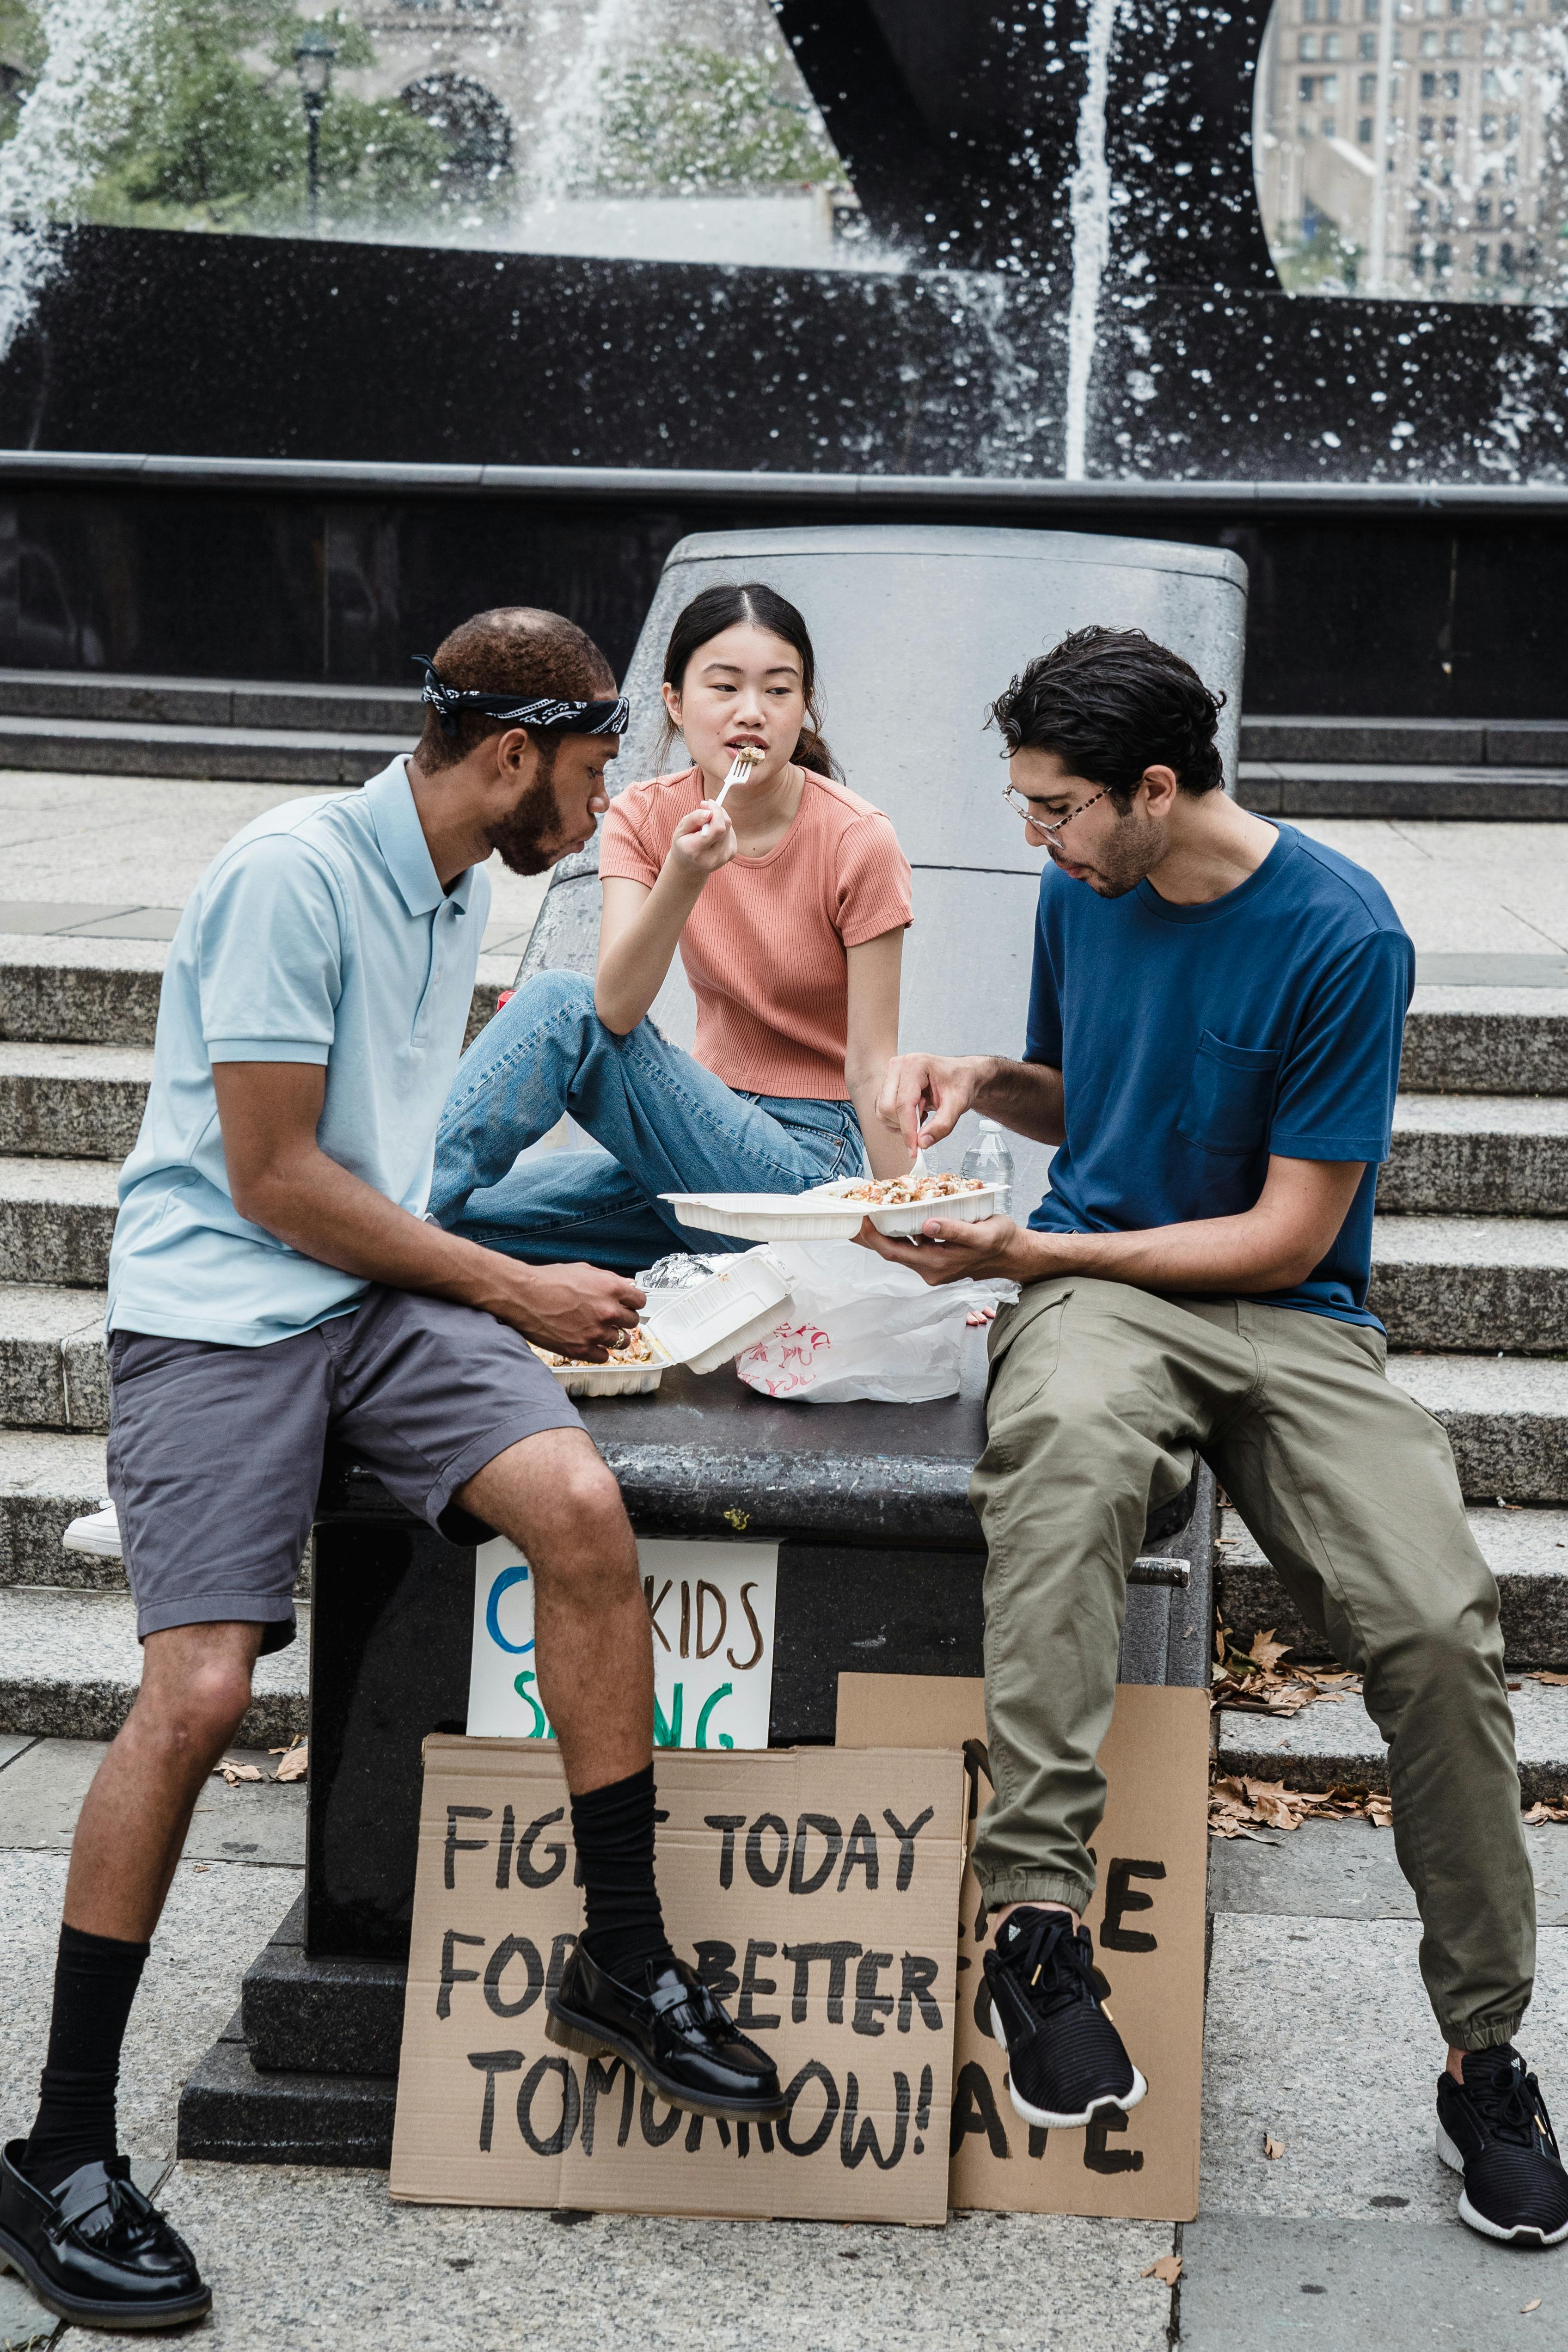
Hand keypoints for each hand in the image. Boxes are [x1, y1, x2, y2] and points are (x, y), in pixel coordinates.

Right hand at [488, 1262, 647, 1360]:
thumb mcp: (583, 1271)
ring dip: (614, 1337)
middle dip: (623, 1319)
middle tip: (610, 1318)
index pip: (640, 1301)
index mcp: (611, 1288)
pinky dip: (599, 1351)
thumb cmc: (548, 1281)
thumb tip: (626, 1285)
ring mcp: (596, 1332)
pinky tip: (589, 1342)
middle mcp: (607, 1311)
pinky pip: (604, 1356)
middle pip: (633, 1322)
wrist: (522, 1296)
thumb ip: (609, 1280)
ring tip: (599, 1331)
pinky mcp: (581, 1349)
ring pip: (622, 1341)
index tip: (627, 1305)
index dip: (632, 1303)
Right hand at [670, 802, 736, 875]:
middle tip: (706, 808)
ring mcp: (724, 857)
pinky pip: (731, 832)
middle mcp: (712, 857)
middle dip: (717, 812)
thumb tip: (710, 812)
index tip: (707, 803)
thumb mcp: (681, 829)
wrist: (690, 867)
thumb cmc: (683, 844)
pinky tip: (713, 834)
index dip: (716, 812)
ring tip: (706, 826)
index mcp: (696, 850)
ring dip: (718, 820)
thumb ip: (694, 819)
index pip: (717, 828)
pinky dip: (723, 828)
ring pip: (728, 827)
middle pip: (725, 825)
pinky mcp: (731, 854)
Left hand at [855, 1213, 1035, 1286]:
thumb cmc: (1000, 1241)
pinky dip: (898, 1232)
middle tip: (850, 1214)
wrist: (1013, 1254)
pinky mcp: (935, 1258)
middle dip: (869, 1236)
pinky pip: (911, 1245)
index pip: (895, 1253)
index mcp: (937, 1264)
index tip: (860, 1219)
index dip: (874, 1238)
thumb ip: (955, 1230)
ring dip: (882, 1233)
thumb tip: (928, 1225)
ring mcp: (932, 1265)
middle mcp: (930, 1269)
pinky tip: (891, 1217)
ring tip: (864, 1213)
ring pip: (899, 1249)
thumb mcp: (981, 1233)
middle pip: (891, 1252)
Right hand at [876, 1051, 985, 1151]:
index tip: (914, 1149)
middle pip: (887, 1108)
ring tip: (922, 1112)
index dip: (908, 1130)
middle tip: (925, 1121)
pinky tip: (915, 1111)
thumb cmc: (960, 1082)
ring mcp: (891, 1074)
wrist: (962, 1074)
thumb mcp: (958, 1104)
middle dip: (904, 1124)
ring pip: (883, 1111)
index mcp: (915, 1065)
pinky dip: (898, 1119)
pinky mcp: (888, 1084)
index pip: (903, 1104)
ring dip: (901, 1122)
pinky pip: (883, 1110)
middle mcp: (898, 1066)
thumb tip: (922, 1142)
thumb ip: (942, 1125)